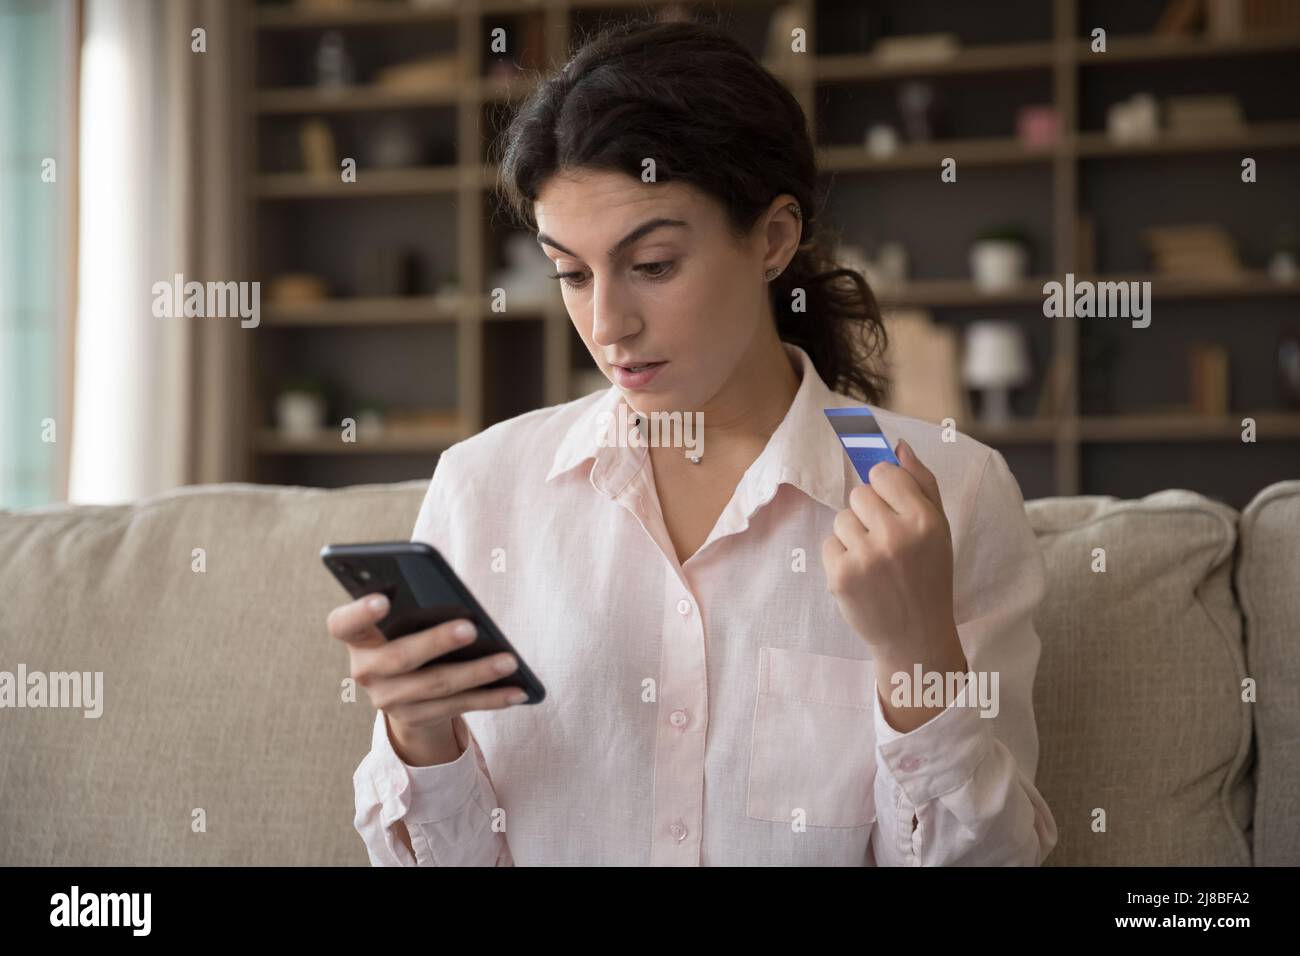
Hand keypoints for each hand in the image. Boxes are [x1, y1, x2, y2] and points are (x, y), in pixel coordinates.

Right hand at [327, 594, 526, 764]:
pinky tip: (518, 691)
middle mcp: (365, 671)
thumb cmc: (410, 634)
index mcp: (357, 637)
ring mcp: (387, 700)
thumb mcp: (405, 621)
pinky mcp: (415, 719)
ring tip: (510, 661)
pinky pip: (458, 708)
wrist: (405, 689)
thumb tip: (464, 610)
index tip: (382, 599)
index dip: (359, 612)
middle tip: (471, 628)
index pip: (343, 624)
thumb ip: (418, 608)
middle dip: (437, 642)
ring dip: (477, 673)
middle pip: (399, 657)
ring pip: (436, 686)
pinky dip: (491, 698)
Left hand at [821, 439, 958, 665]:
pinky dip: (841, 559)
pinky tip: (862, 578)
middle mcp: (896, 536)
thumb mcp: (939, 529)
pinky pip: (828, 545)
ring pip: (841, 519)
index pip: (883, 472)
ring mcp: (866, 557)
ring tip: (875, 562)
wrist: (916, 637)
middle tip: (886, 542)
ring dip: (853, 536)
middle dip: (868, 513)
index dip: (884, 488)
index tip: (892, 507)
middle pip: (858, 493)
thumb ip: (921, 483)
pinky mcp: (841, 576)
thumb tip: (899, 444)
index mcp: (925, 520)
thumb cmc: (928, 577)